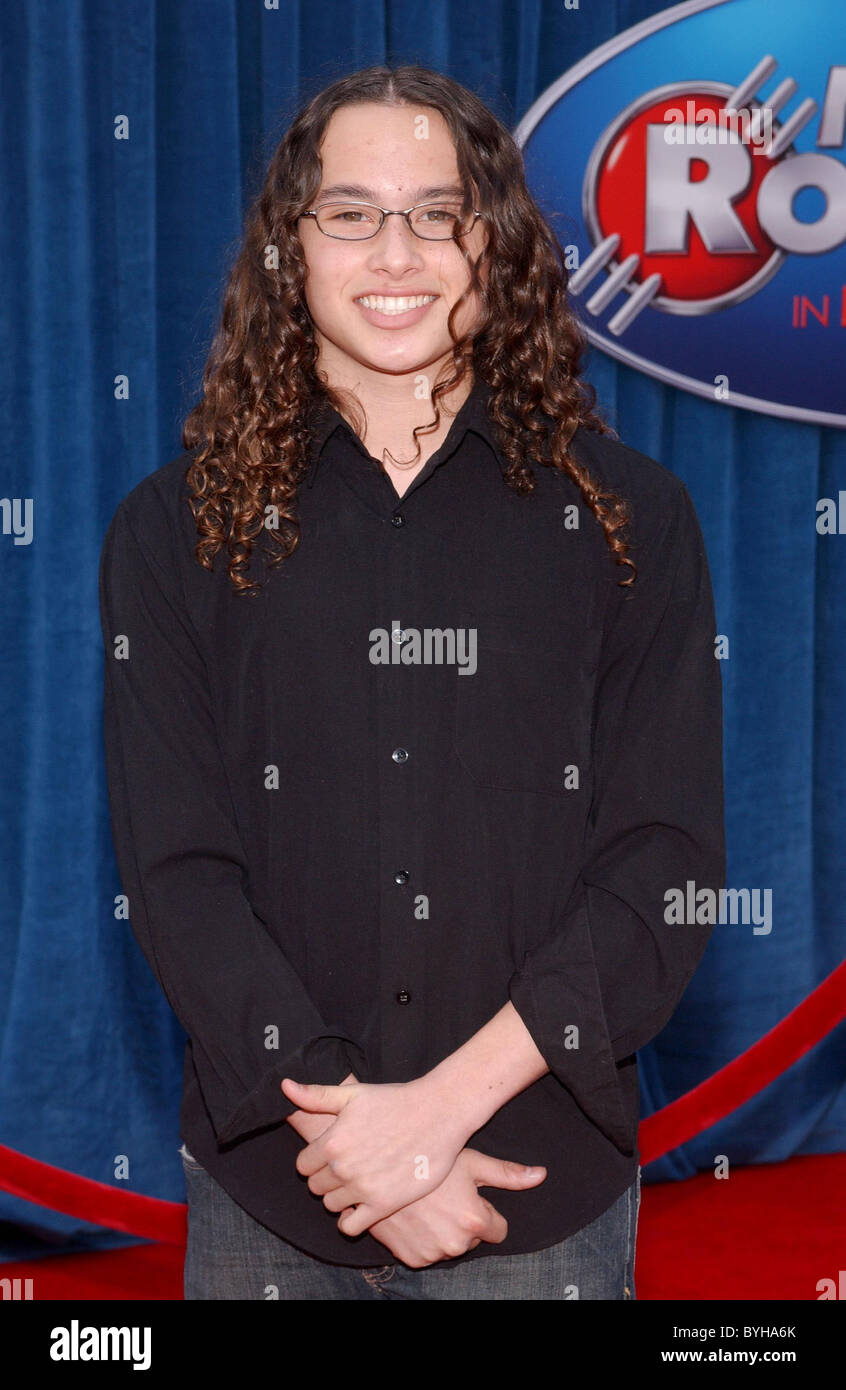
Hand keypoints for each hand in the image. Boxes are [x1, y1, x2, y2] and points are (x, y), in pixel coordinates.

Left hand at [280, 1075, 471, 1235]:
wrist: (437, 1113)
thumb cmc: (394, 1100)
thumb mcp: (353, 1094)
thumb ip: (315, 1096)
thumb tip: (284, 1087)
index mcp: (331, 1142)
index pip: (303, 1166)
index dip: (314, 1161)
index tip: (330, 1155)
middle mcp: (343, 1168)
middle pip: (316, 1187)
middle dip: (326, 1178)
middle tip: (347, 1167)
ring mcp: (363, 1189)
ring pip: (330, 1205)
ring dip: (339, 1197)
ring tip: (357, 1182)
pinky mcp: (383, 1205)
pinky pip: (351, 1227)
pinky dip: (350, 1221)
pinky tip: (361, 1206)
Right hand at [344, 1148, 546, 1268]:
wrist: (380, 1170)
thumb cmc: (430, 1160)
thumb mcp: (471, 1161)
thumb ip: (508, 1173)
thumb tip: (541, 1175)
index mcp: (474, 1221)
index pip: (498, 1230)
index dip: (485, 1211)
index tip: (469, 1196)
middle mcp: (456, 1244)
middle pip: (473, 1239)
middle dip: (464, 1222)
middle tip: (446, 1196)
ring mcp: (433, 1254)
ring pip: (451, 1246)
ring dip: (444, 1231)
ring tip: (428, 1204)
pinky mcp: (413, 1260)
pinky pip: (429, 1253)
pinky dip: (424, 1239)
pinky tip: (415, 1216)